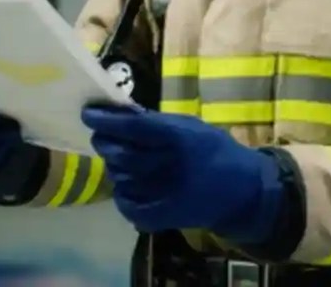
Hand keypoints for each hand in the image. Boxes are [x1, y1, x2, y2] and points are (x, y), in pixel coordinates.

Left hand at [81, 105, 284, 243]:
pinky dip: (122, 194)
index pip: (133, 127)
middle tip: (101, 136)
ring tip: (120, 161)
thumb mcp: (192, 126)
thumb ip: (159, 122)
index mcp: (179, 138)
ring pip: (121, 176)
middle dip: (105, 142)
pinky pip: (127, 205)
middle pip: (121, 152)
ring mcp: (164, 194)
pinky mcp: (162, 217)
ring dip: (115, 166)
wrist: (243, 192)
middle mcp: (169, 165)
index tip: (88, 113)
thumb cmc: (216, 151)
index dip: (107, 120)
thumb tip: (122, 113)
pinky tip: (127, 185)